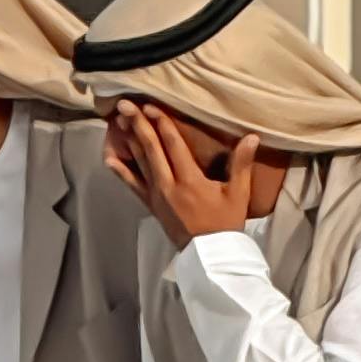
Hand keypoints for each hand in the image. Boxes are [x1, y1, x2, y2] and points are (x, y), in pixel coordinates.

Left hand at [104, 98, 261, 244]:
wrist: (209, 256)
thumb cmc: (225, 223)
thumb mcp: (239, 193)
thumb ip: (242, 164)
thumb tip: (252, 136)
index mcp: (190, 181)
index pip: (172, 146)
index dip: (161, 124)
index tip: (150, 106)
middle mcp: (168, 186)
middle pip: (150, 149)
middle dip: (137, 125)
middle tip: (125, 105)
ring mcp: (156, 196)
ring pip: (138, 163)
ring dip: (128, 140)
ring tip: (117, 121)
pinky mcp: (151, 205)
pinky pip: (132, 185)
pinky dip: (120, 171)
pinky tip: (108, 158)